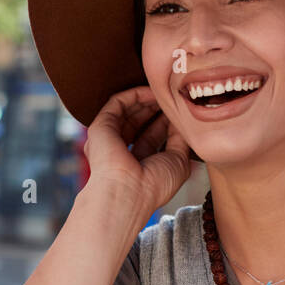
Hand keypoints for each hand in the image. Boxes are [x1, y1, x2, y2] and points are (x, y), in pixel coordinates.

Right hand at [83, 84, 193, 214]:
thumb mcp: (178, 161)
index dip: (167, 123)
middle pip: (140, 122)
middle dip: (158, 109)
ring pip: (128, 110)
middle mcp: (121, 150)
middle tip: (174, 98)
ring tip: (166, 92)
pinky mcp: (101, 126)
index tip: (182, 112)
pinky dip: (135, 95)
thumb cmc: (154, 185)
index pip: (152, 136)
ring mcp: (109, 138)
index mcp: (137, 164)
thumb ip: (180, 140)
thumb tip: (183, 121)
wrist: (128, 192)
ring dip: (148, 99)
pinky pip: (117, 103)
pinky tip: (152, 92)